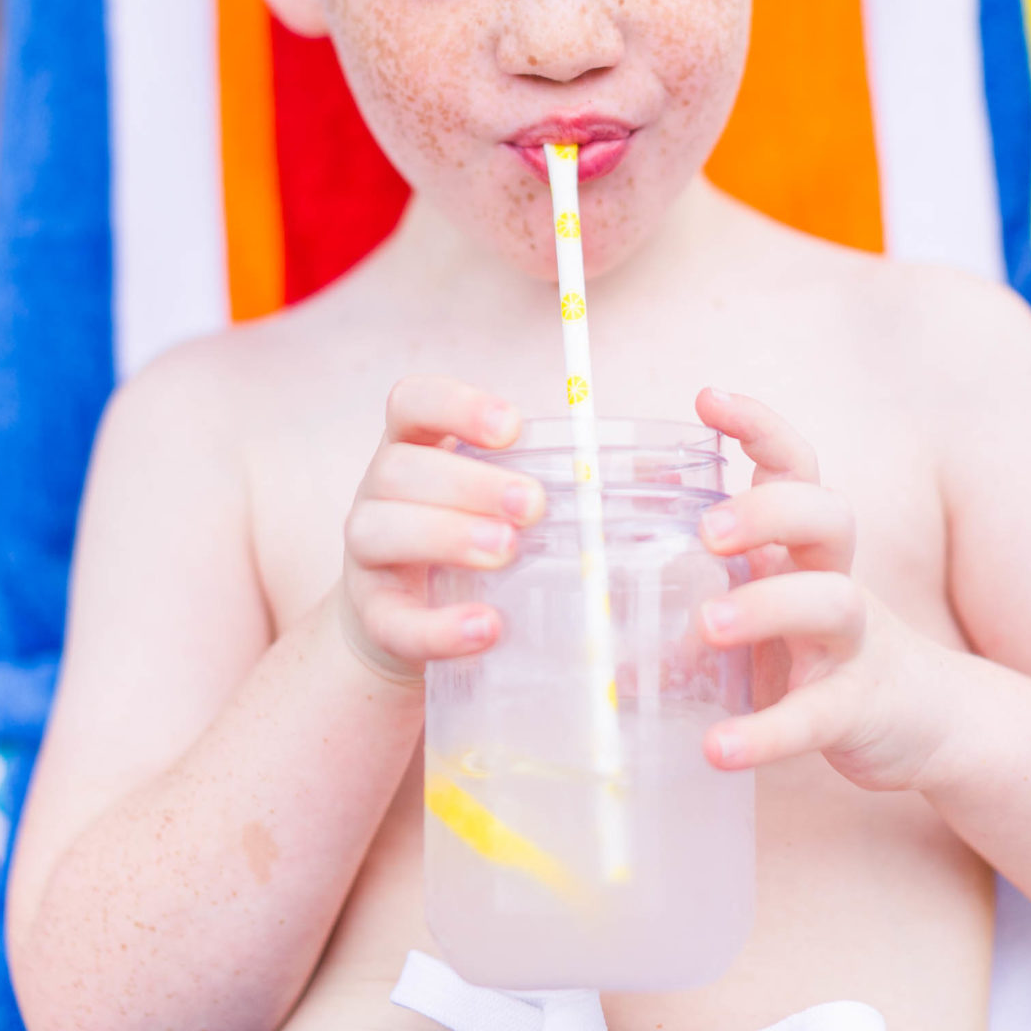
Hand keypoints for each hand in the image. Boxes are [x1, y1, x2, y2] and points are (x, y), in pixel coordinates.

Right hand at [339, 376, 544, 683]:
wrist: (411, 622)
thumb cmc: (476, 542)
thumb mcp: (501, 500)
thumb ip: (561, 480)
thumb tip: (663, 473)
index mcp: (415, 448)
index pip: (411, 402)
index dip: (454, 406)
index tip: (512, 427)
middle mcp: (379, 493)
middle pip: (398, 468)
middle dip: (469, 483)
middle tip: (533, 505)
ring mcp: (367, 557)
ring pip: (377, 531)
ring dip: (446, 536)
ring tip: (506, 552)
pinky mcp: (374, 619)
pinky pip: (393, 622)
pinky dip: (439, 627)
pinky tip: (486, 628)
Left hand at [693, 388, 952, 791]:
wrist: (922, 720)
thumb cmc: (820, 649)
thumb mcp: (768, 600)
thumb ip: (697, 584)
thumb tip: (599, 581)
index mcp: (803, 546)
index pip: (794, 466)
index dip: (759, 426)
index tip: (707, 398)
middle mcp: (834, 578)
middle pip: (827, 515)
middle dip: (769, 510)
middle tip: (707, 529)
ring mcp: (851, 643)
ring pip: (831, 602)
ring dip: (767, 607)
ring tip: (707, 626)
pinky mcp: (856, 708)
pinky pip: (815, 716)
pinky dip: (765, 732)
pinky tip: (718, 747)